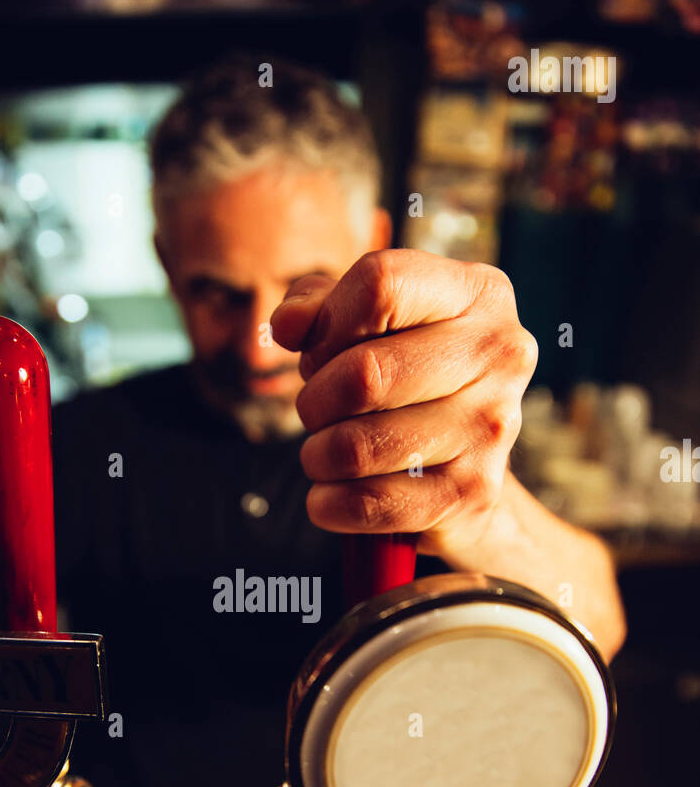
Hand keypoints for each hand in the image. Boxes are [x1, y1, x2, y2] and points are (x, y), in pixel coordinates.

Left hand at [270, 249, 537, 560]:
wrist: (464, 468)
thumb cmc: (405, 378)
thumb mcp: (363, 322)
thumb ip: (316, 305)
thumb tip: (287, 327)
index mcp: (478, 293)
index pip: (380, 283)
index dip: (327, 323)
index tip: (321, 352)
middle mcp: (499, 352)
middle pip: (364, 373)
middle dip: (315, 400)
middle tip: (317, 411)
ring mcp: (491, 425)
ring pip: (358, 446)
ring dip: (318, 456)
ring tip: (325, 454)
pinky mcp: (473, 491)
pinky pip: (370, 503)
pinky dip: (330, 503)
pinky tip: (331, 495)